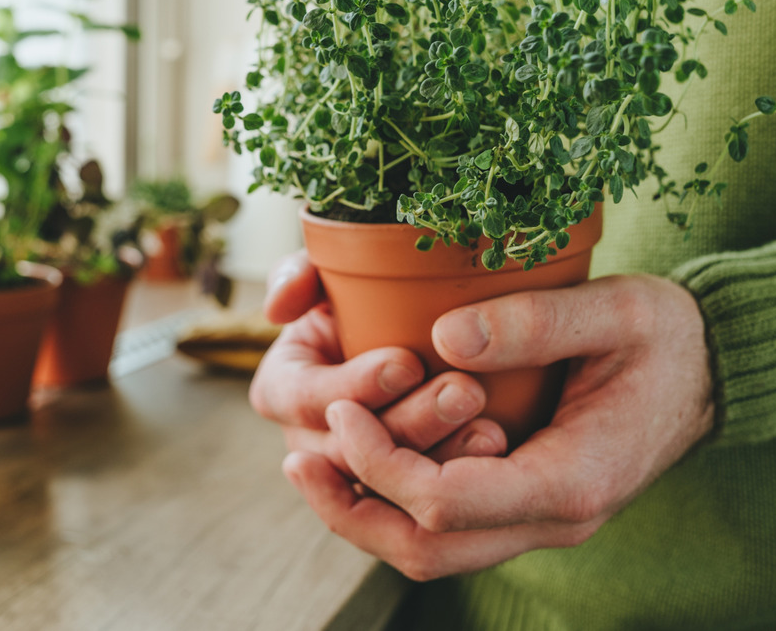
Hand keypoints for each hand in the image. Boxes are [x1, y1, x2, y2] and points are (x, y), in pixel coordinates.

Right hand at [250, 252, 507, 475]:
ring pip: (387, 489)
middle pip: (348, 453)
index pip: (301, 400)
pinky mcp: (400, 493)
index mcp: (283, 388)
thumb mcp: (330, 273)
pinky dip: (459, 482)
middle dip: (409, 426)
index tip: (407, 362)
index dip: (352, 386)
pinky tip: (497, 450)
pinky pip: (421, 503)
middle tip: (465, 392)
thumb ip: (301, 274)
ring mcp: (354, 472)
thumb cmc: (372, 294)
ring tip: (490, 430)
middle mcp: (310, 439)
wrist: (430, 327)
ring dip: (439, 459)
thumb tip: (277, 309)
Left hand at [283, 274, 713, 580]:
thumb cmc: (667, 336)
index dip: (381, 463)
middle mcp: (553, 518)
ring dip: (364, 515)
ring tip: (308, 461)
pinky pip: (446, 528)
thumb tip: (443, 338)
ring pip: (431, 552)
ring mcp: (538, 520)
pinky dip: (393, 503)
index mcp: (573, 479)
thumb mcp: (617, 309)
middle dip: (352, 511)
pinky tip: (358, 457)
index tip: (341, 407)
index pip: (448, 503)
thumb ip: (536, 323)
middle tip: (296, 459)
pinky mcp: (524, 503)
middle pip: (427, 551)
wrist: (711, 370)